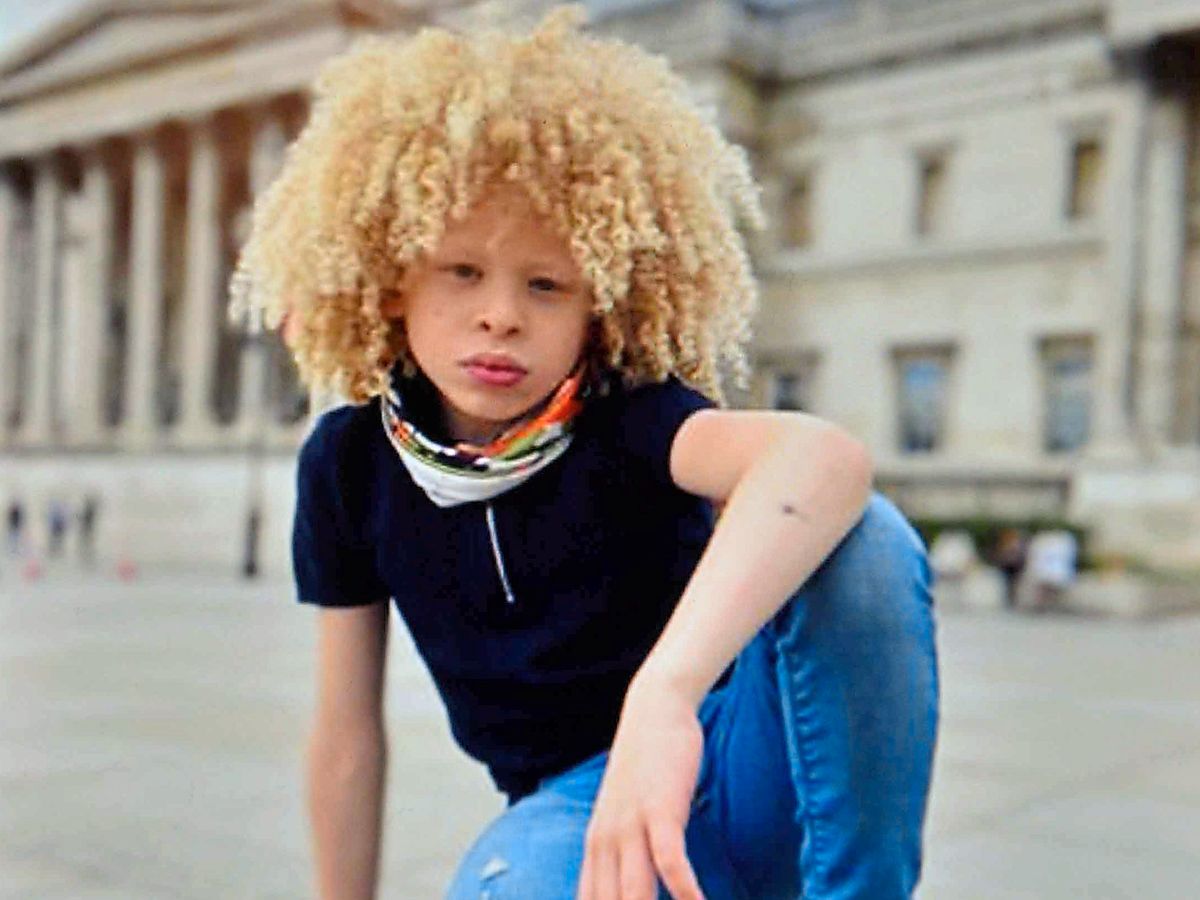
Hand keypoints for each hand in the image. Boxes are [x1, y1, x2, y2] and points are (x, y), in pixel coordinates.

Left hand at [577, 677, 705, 899]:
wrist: (653, 709)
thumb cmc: (647, 765)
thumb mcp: (626, 814)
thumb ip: (626, 852)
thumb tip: (632, 885)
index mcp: (594, 849)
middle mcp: (605, 844)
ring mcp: (629, 827)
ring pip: (633, 895)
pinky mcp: (659, 810)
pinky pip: (670, 859)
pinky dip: (683, 888)